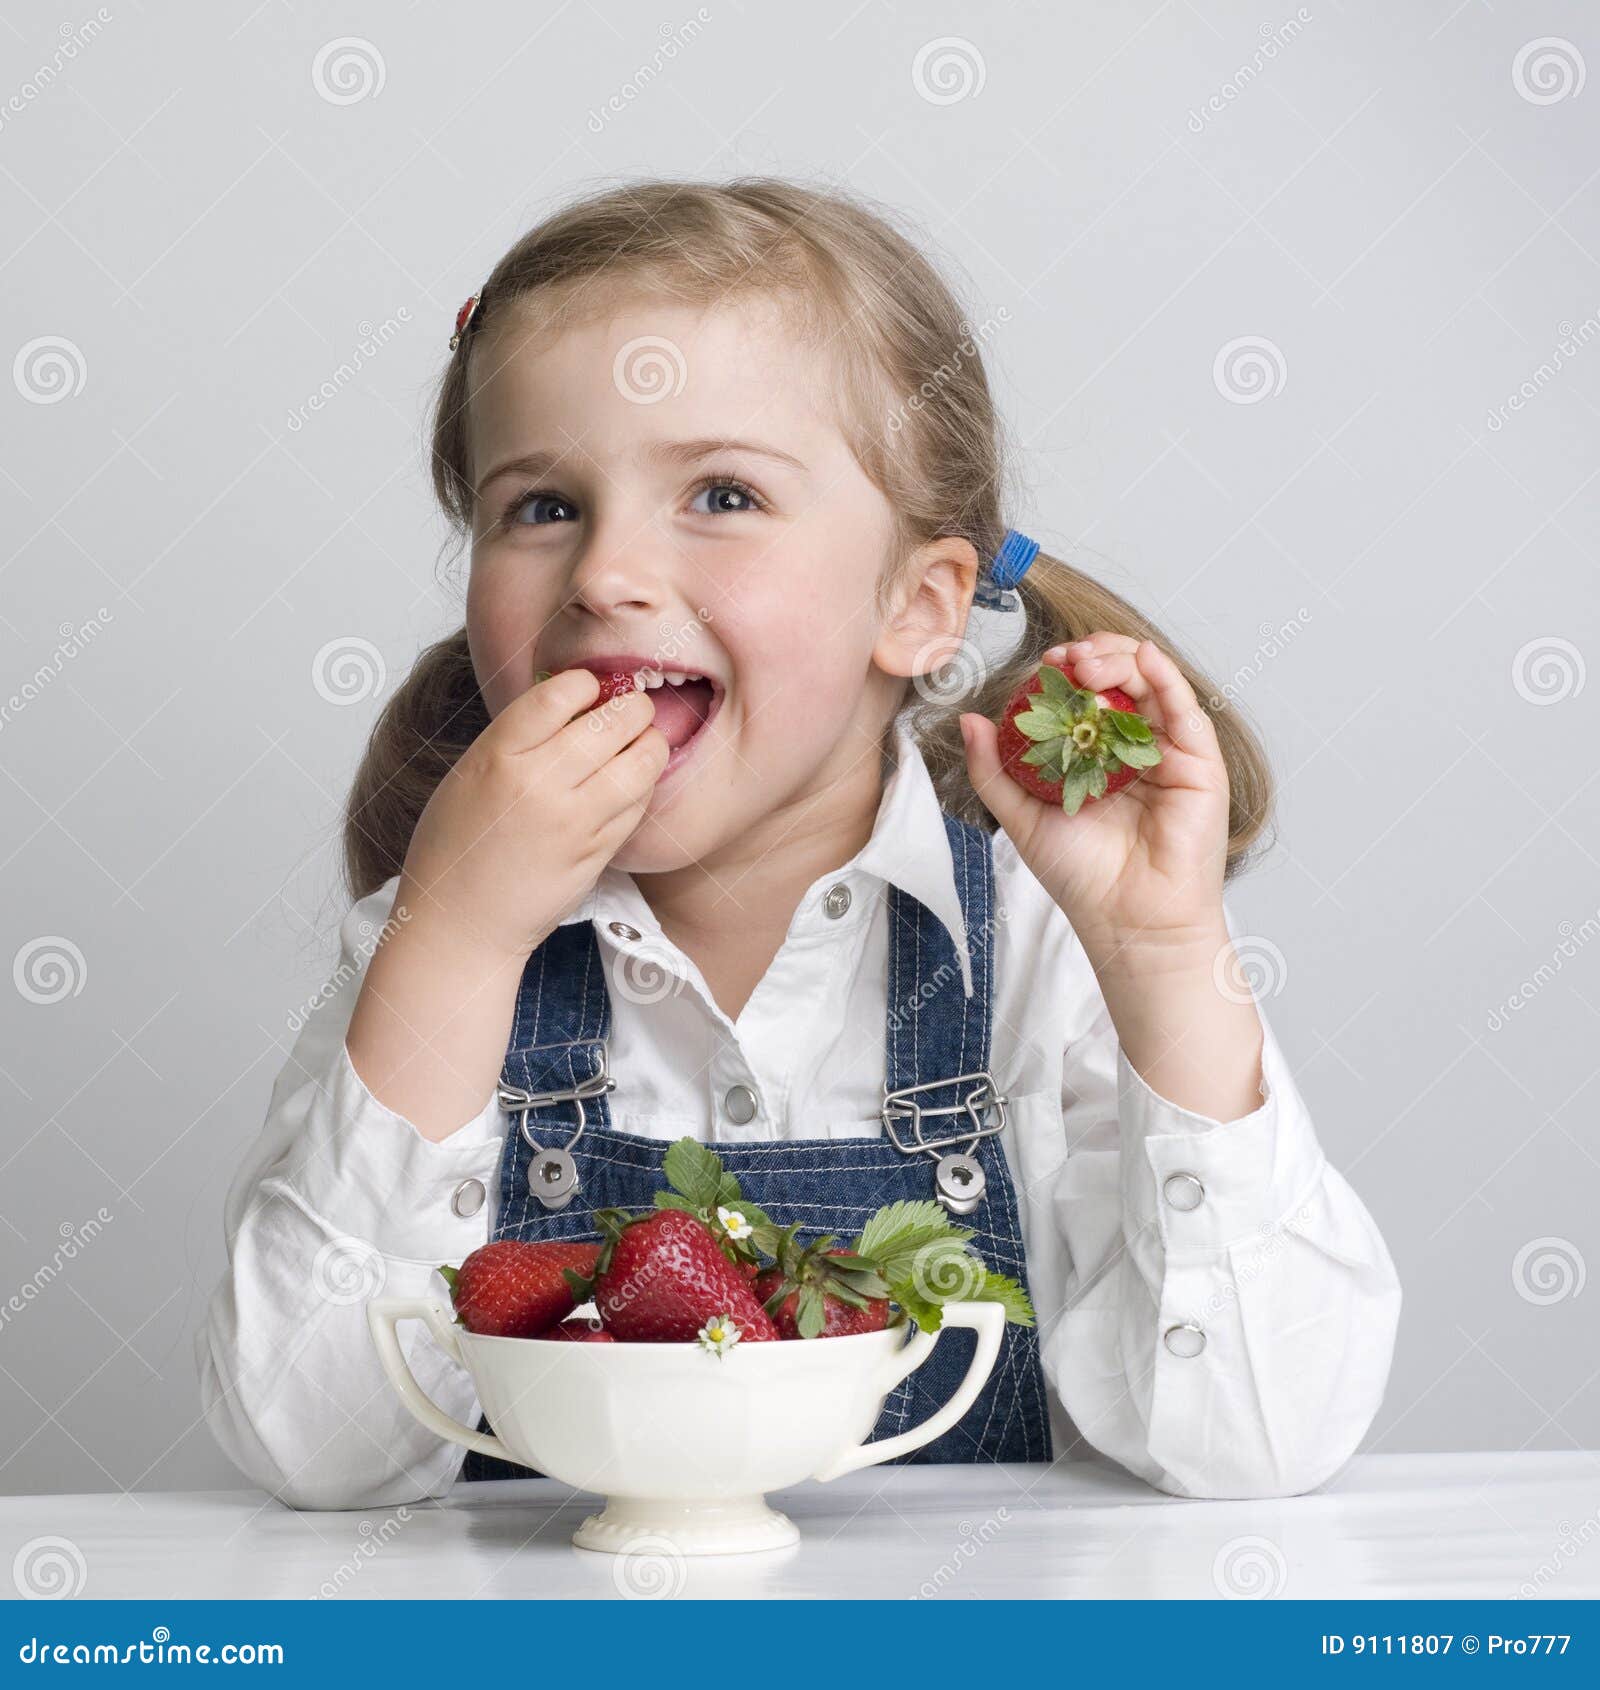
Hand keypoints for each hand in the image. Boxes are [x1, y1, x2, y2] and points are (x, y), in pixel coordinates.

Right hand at [398, 668, 669, 962]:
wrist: (459, 926)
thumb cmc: (456, 848)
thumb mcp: (468, 776)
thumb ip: (516, 739)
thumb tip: (570, 699)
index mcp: (496, 756)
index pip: (558, 694)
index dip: (585, 682)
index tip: (592, 687)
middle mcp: (537, 784)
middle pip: (610, 722)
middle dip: (633, 707)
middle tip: (634, 708)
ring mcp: (571, 822)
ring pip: (639, 763)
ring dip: (651, 744)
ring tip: (645, 741)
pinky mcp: (596, 854)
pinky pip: (637, 806)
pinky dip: (644, 786)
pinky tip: (635, 782)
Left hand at [961, 633, 1231, 955]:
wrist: (1126, 920)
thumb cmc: (1081, 876)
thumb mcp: (1022, 817)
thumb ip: (993, 770)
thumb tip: (969, 720)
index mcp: (1097, 755)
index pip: (1085, 696)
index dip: (1066, 673)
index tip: (1042, 665)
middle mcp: (1135, 747)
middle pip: (1120, 681)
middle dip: (1093, 658)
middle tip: (1064, 660)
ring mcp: (1170, 753)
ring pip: (1151, 685)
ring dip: (1120, 660)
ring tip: (1087, 662)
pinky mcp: (1200, 764)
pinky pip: (1186, 710)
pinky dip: (1166, 677)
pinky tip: (1143, 657)